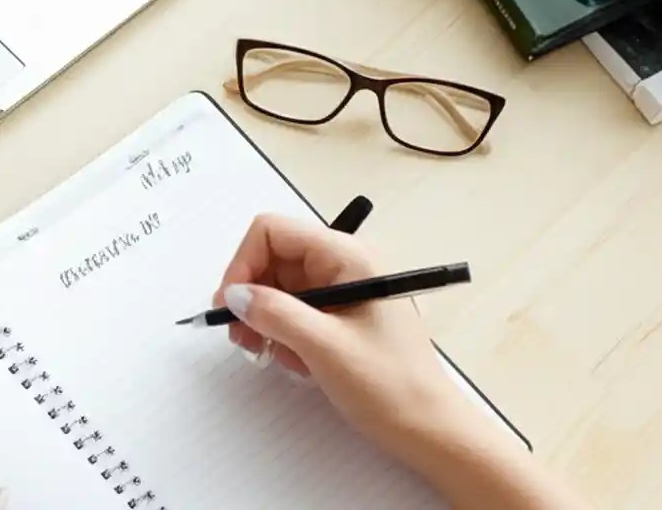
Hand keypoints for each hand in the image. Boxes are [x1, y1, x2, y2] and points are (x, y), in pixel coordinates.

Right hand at [212, 214, 466, 458]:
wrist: (430, 429)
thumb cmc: (390, 386)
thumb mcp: (325, 347)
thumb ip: (276, 314)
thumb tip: (235, 295)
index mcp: (348, 256)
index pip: (273, 232)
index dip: (244, 263)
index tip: (232, 305)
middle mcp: (344, 264)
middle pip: (273, 259)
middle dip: (252, 296)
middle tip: (242, 337)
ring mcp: (343, 290)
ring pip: (280, 287)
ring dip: (266, 319)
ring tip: (271, 353)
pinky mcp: (341, 315)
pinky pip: (295, 311)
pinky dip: (283, 333)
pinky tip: (296, 361)